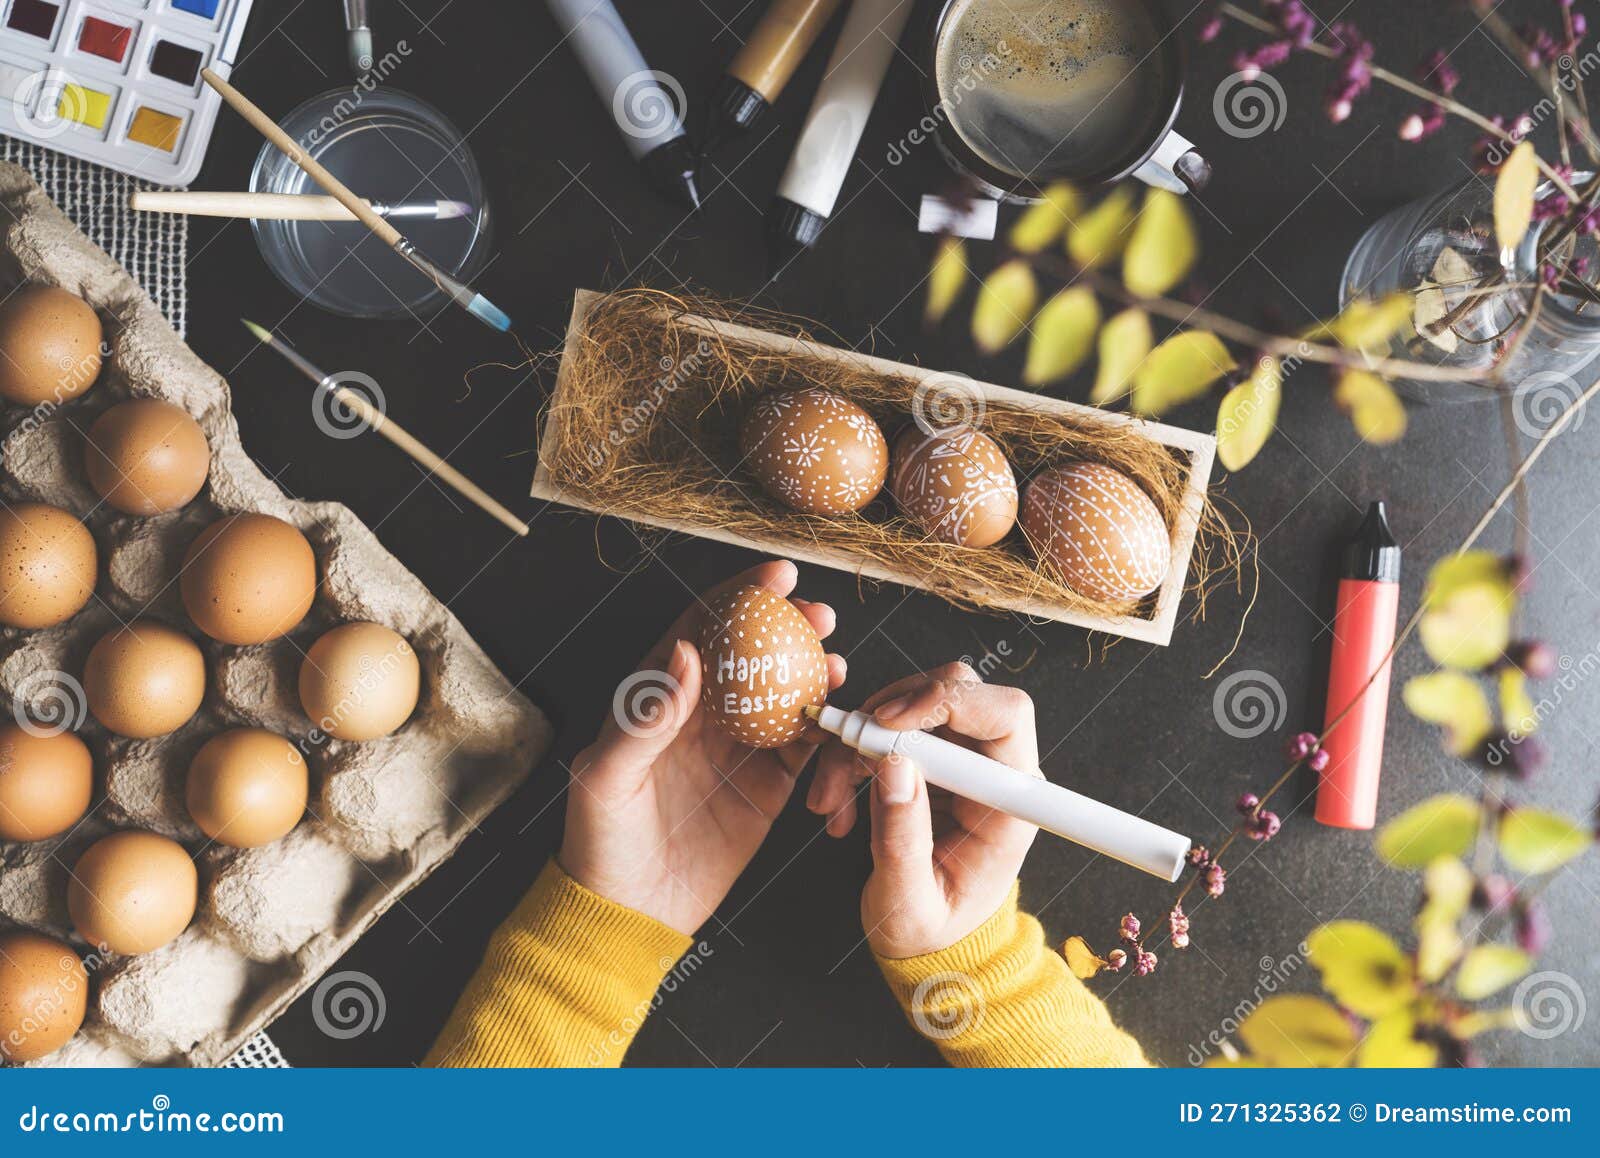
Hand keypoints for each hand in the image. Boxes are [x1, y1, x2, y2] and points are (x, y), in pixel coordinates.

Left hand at [560, 560, 845, 935]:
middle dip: (788, 627)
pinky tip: (842, 717)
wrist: (628, 914)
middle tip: (820, 614)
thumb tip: (685, 653)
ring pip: (785, 697)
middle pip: (753, 656)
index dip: (738, 597)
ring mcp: (737, 752)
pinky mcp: (765, 790)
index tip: (776, 576)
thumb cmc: (600, 841)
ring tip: (837, 661)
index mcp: (659, 700)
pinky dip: (827, 732)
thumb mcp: (607, 776)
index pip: (702, 632)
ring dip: (814, 674)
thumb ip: (645, 717)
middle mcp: (702, 718)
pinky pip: (804, 751)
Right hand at [809, 662, 1039, 957]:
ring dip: (858, 743)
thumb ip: (903, 841)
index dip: (949, 700)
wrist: (927, 943)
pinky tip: (836, 805)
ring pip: (911, 707)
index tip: (889, 723)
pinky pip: (886, 731)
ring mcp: (958, 762)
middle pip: (955, 692)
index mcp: (1009, 804)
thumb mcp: (910, 904)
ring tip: (830, 801)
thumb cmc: (932, 931)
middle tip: (846, 754)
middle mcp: (991, 771)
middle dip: (889, 716)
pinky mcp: (927, 762)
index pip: (1005, 715)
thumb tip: (894, 766)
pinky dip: (850, 757)